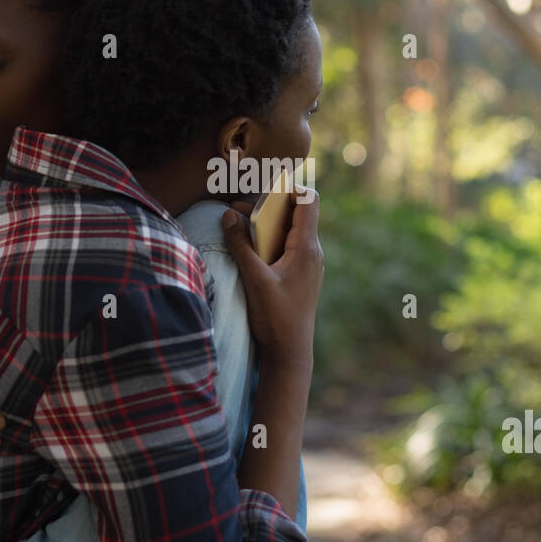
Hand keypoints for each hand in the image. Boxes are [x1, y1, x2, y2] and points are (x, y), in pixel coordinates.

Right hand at [220, 186, 323, 367]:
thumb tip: (228, 215)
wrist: (290, 353)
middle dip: (266, 206)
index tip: (261, 191)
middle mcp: (312, 252)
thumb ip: (240, 246)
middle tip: (236, 209)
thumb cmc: (276, 318)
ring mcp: (307, 264)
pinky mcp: (299, 274)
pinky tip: (247, 249)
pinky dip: (267, 240)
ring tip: (235, 225)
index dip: (289, 188)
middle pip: (295, 213)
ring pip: (288, 230)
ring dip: (263, 224)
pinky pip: (286, 246)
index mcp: (307, 249)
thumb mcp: (255, 280)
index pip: (308, 201)